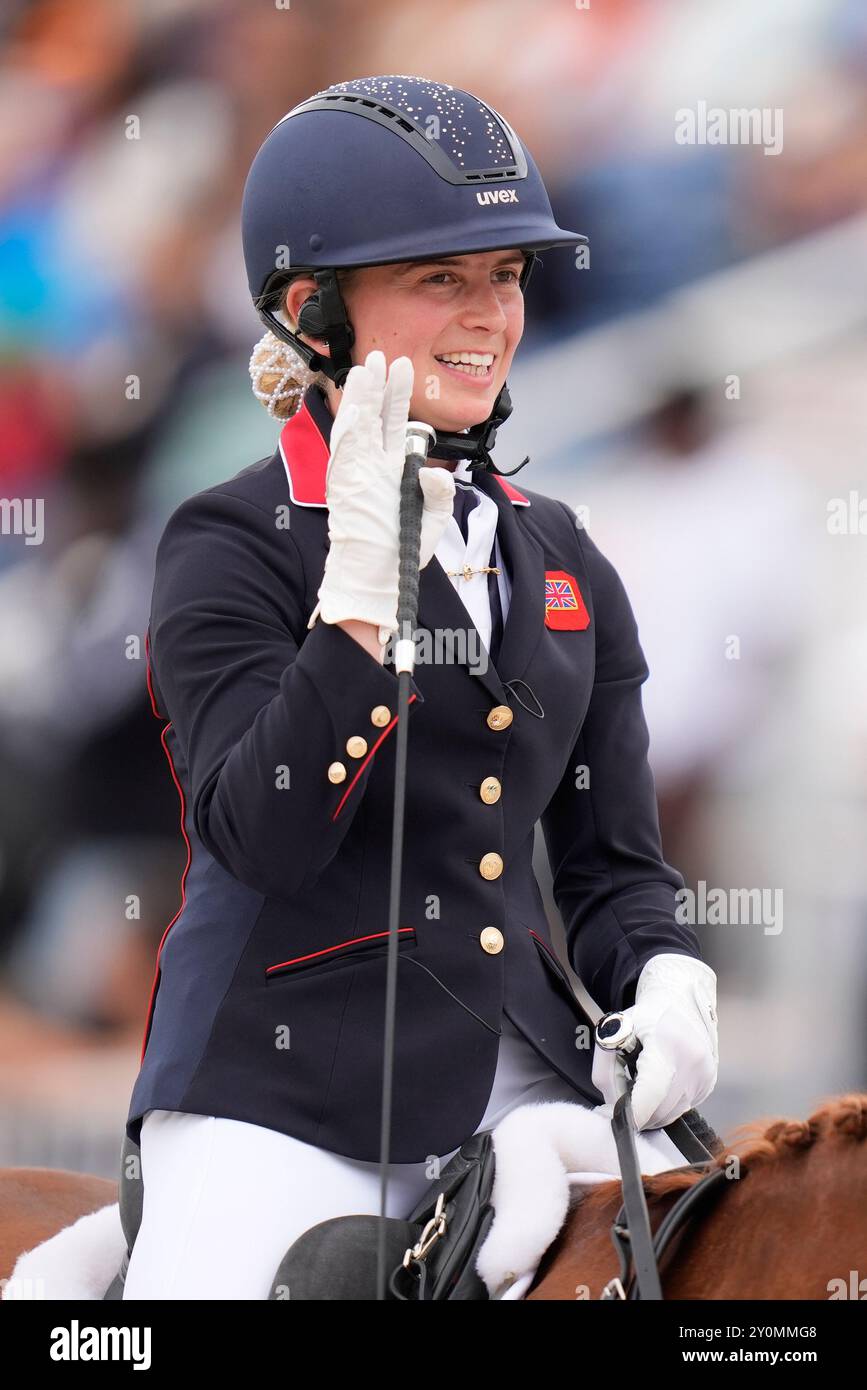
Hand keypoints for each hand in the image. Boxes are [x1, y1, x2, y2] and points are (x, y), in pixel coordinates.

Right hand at [307, 350, 455, 641]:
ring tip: (365, 368)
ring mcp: (356, 474)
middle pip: (374, 416)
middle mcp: (371, 467)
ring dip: (360, 398)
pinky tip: (356, 405)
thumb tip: (438, 472)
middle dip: (378, 385)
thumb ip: (439, 493)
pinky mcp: (345, 486)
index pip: (392, 422)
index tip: (404, 366)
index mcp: (389, 469)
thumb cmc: (401, 553)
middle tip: (382, 354)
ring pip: (356, 426)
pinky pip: (345, 451)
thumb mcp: (431, 520)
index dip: (397, 394)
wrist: (379, 579)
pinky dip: (350, 428)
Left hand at [592, 953, 717, 1130]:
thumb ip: (606, 1074)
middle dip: (637, 1112)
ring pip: (671, 1114)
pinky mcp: (710, 1083)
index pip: (651, 1093)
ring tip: (640, 1085)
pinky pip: (682, 1107)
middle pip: (660, 1110)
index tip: (616, 1117)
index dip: (632, 1113)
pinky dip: (666, 1103)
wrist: (682, 1000)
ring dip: (652, 1110)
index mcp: (668, 1044)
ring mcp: (705, 1074)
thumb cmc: (646, 1016)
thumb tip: (611, 1111)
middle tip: (622, 1096)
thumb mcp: (615, 1035)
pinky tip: (659, 1083)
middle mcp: (693, 1062)